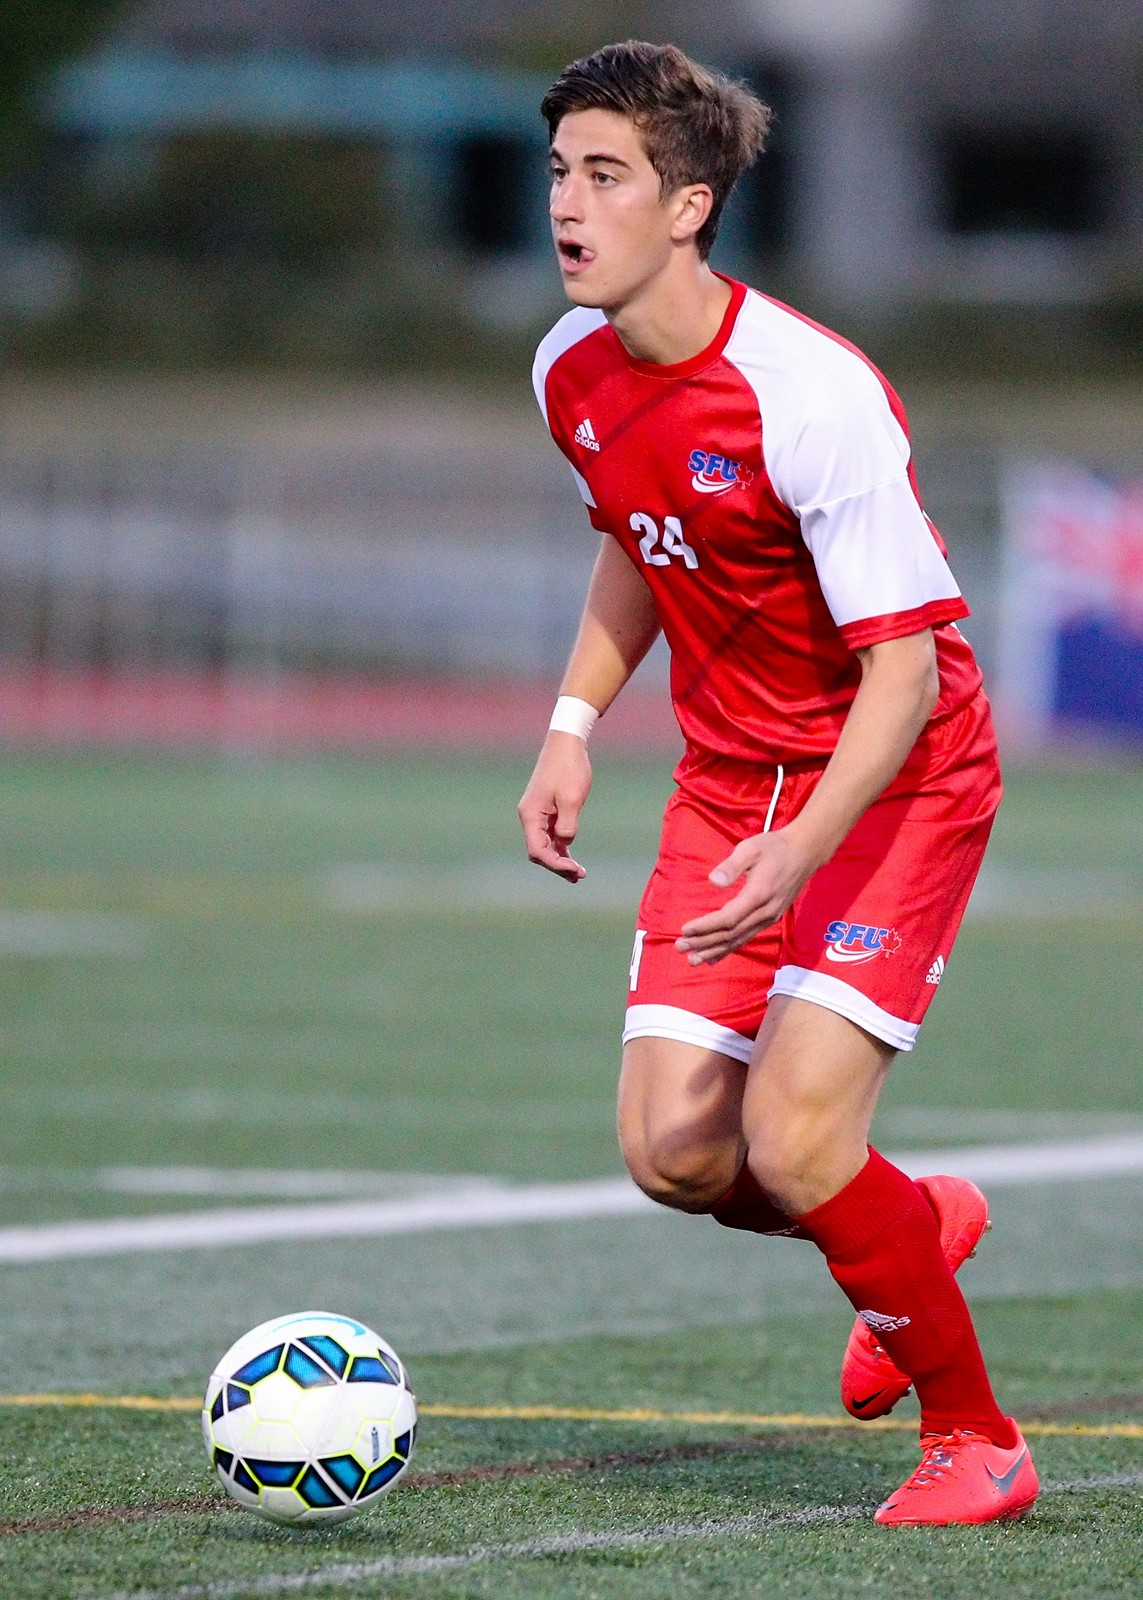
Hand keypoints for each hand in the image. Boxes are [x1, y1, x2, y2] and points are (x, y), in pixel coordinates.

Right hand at [517, 732, 592, 881]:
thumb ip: (568, 825)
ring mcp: (538, 814)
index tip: (574, 870)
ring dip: (559, 859)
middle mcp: (530, 816)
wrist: (567, 743)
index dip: (555, 864)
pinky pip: (550, 835)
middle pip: (539, 851)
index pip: (538, 850)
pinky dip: (561, 847)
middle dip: (557, 866)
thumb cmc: (569, 768)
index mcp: (531, 815)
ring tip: (578, 874)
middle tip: (579, 876)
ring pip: (545, 845)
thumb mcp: (572, 798)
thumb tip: (565, 844)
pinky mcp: (547, 810)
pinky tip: (572, 857)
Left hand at [675, 827, 816, 963]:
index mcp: (758, 895)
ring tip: (693, 959)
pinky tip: (714, 957)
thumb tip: (714, 881)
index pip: (728, 919)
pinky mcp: (769, 919)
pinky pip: (746, 938)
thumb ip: (732, 865)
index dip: (706, 927)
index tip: (685, 930)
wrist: (804, 853)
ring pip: (738, 940)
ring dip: (714, 951)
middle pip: (730, 934)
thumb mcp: (751, 848)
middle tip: (680, 947)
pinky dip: (729, 949)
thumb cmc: (774, 848)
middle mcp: (764, 913)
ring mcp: (768, 918)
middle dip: (704, 943)